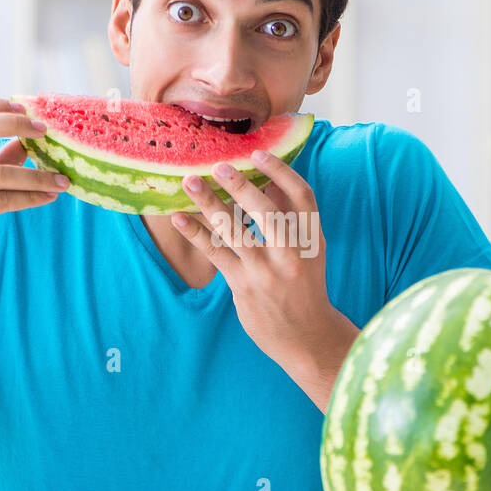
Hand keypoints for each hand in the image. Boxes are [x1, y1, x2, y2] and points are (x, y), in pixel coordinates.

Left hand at [172, 150, 352, 374]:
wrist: (306, 337)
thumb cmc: (303, 287)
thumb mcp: (308, 251)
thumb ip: (291, 217)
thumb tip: (270, 179)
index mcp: (312, 238)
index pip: (302, 196)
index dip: (281, 171)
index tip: (258, 153)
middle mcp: (292, 253)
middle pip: (266, 210)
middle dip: (240, 184)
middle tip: (217, 165)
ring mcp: (267, 271)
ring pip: (235, 229)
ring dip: (209, 203)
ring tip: (190, 182)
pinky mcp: (244, 286)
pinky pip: (216, 253)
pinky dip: (195, 233)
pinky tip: (179, 218)